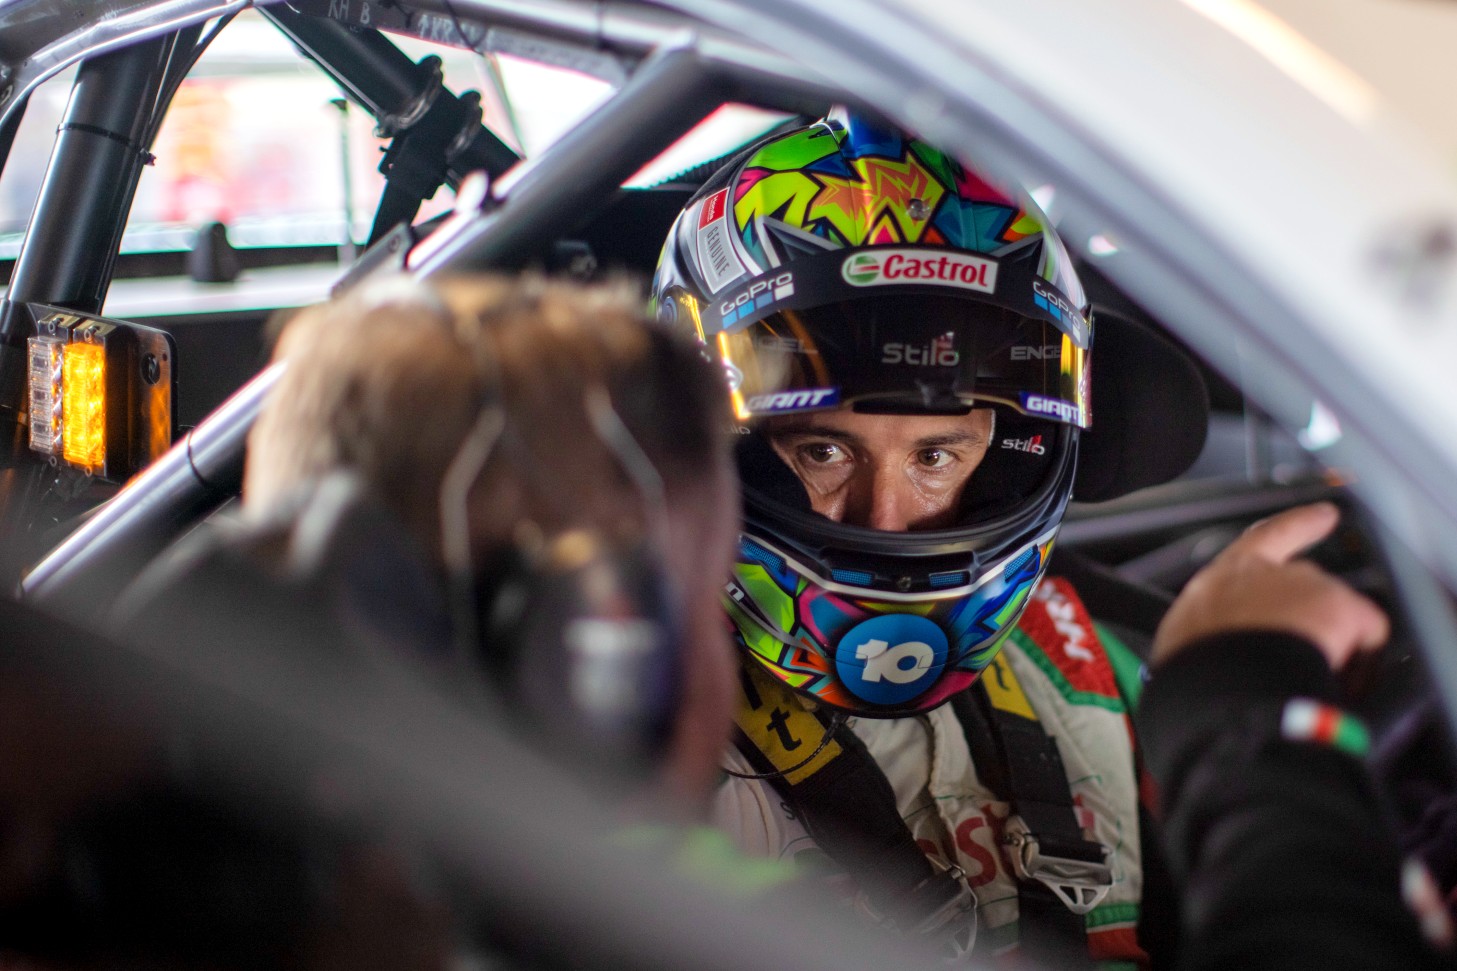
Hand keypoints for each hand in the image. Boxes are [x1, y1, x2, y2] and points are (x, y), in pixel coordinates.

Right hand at [1152, 502, 1388, 669]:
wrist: (1224, 682)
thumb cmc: (1198, 662)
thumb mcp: (1187, 636)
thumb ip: (1210, 628)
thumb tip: (1213, 647)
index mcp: (1227, 576)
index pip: (1266, 539)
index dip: (1299, 526)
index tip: (1325, 514)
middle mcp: (1271, 573)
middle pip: (1304, 584)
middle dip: (1306, 614)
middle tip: (1300, 650)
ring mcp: (1309, 587)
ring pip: (1333, 610)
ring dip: (1329, 638)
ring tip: (1317, 674)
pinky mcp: (1342, 609)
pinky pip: (1367, 631)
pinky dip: (1363, 654)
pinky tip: (1351, 676)